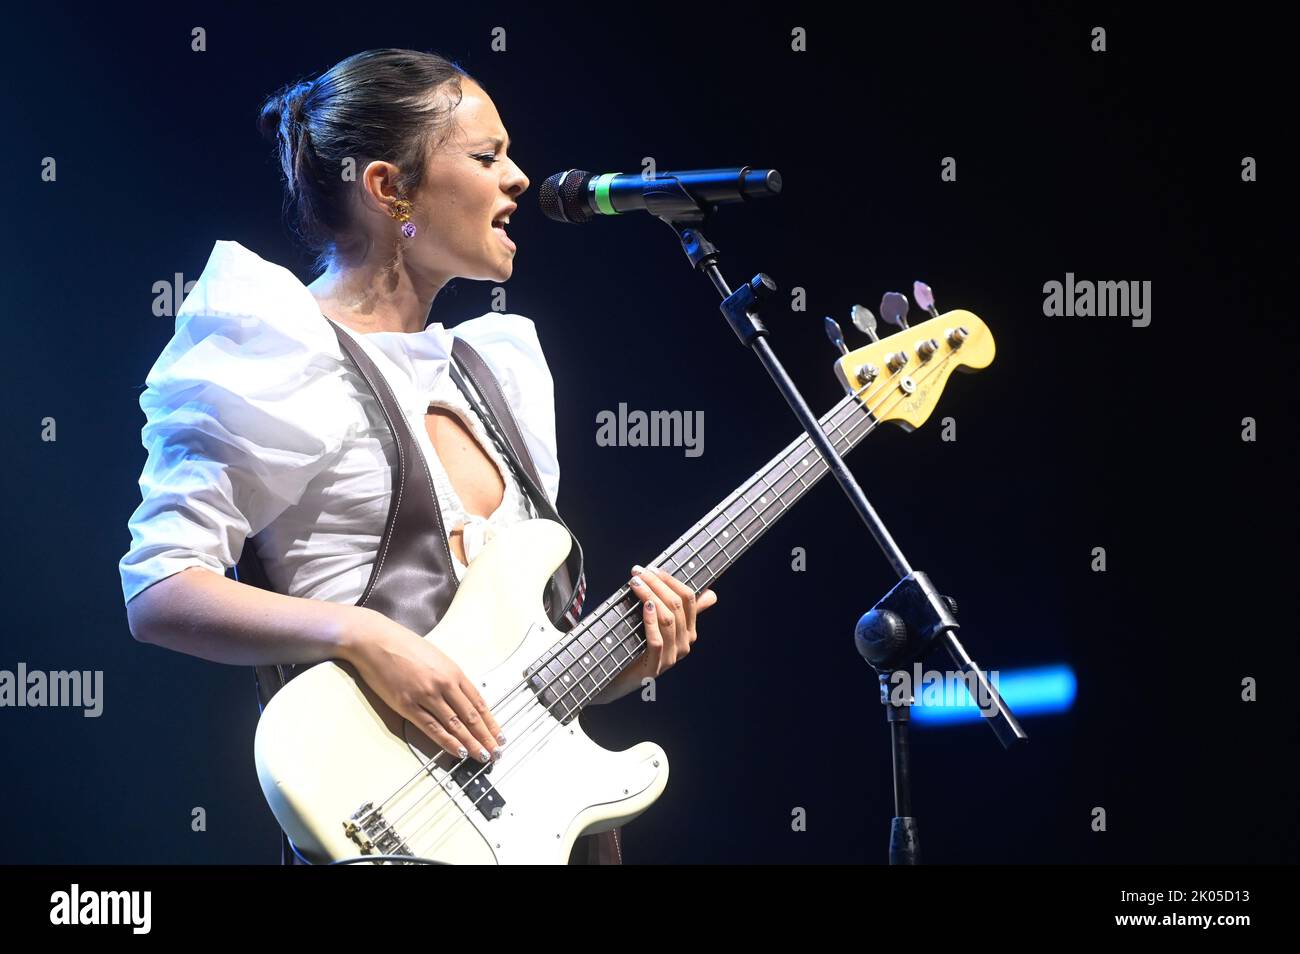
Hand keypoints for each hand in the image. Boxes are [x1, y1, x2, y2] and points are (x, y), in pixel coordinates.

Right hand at [342, 609, 503, 763]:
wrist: (377, 640)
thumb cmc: (404, 645)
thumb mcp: (436, 657)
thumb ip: (450, 678)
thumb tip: (461, 699)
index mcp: (453, 671)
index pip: (478, 702)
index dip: (490, 721)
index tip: (498, 734)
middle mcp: (443, 684)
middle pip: (470, 716)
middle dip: (485, 736)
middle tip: (496, 752)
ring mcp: (426, 695)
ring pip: (455, 725)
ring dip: (471, 743)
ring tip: (482, 756)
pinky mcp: (407, 705)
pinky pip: (432, 728)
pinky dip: (448, 742)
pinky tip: (459, 751)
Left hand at [591, 565, 717, 703]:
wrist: (611, 679)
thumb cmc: (632, 646)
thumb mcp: (656, 624)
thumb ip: (675, 608)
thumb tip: (709, 593)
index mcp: (688, 632)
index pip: (689, 598)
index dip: (670, 580)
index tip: (652, 568)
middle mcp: (684, 645)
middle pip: (677, 606)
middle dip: (657, 584)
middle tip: (638, 572)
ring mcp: (670, 658)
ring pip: (668, 620)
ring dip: (651, 596)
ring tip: (635, 583)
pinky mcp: (654, 668)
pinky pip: (657, 640)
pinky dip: (651, 621)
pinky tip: (646, 606)